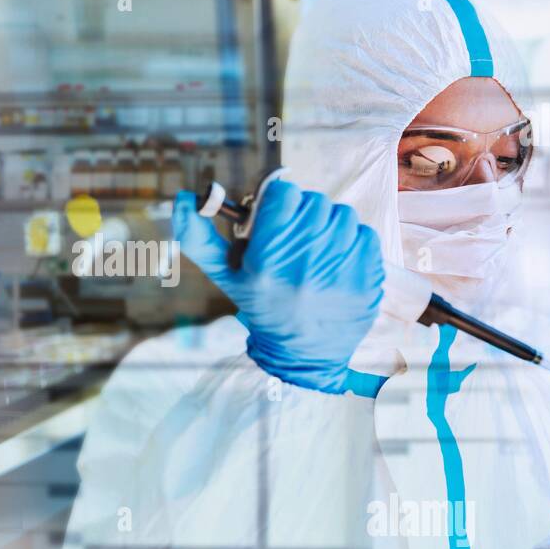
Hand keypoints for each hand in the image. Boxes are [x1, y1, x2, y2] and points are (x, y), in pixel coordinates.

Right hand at [172, 179, 384, 393]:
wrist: (305, 354)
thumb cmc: (263, 307)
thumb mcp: (227, 276)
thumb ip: (200, 237)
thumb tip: (181, 199)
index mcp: (268, 262)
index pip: (285, 194)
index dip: (279, 200)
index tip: (276, 213)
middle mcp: (306, 266)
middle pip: (314, 202)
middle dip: (302, 213)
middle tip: (295, 234)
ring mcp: (341, 272)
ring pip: (341, 215)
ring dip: (328, 226)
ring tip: (315, 250)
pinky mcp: (368, 278)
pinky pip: (364, 234)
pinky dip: (350, 242)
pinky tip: (336, 262)